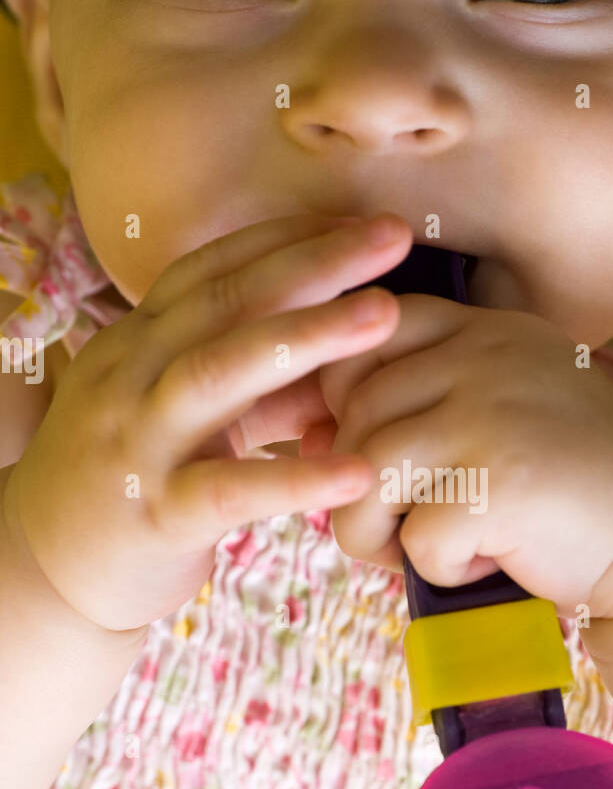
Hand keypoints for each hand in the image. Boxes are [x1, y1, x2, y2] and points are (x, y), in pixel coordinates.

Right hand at [2, 213, 411, 631]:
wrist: (43, 569)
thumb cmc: (131, 481)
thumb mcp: (184, 418)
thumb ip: (259, 388)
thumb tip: (354, 361)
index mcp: (136, 344)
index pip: (211, 270)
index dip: (286, 238)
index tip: (359, 219)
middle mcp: (130, 377)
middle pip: (224, 302)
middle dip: (312, 263)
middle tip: (393, 236)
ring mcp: (137, 442)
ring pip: (218, 372)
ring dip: (306, 336)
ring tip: (385, 316)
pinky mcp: (157, 514)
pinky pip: (230, 490)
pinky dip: (296, 479)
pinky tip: (359, 472)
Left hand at [310, 289, 612, 618]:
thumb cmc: (566, 486)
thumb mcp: (496, 415)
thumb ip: (415, 405)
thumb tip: (308, 428)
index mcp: (484, 331)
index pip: (367, 336)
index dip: (346, 401)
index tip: (371, 452)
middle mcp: (485, 357)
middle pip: (353, 413)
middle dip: (358, 485)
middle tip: (408, 525)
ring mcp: (491, 415)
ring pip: (368, 477)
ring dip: (384, 536)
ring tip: (437, 548)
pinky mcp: (499, 483)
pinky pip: (416, 539)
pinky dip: (441, 571)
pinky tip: (494, 560)